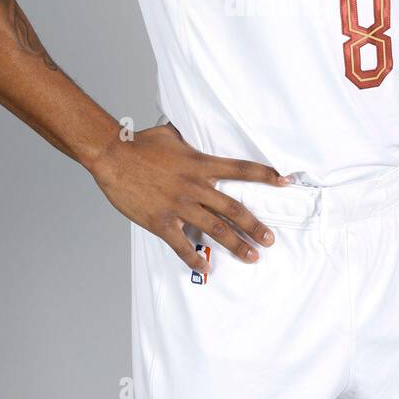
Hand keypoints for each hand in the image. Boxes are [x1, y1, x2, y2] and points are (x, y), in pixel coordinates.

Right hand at [89, 122, 290, 272]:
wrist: (112, 156)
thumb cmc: (139, 144)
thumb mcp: (170, 134)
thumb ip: (187, 139)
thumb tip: (190, 131)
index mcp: (200, 164)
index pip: (241, 169)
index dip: (265, 175)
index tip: (285, 182)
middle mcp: (195, 186)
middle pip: (234, 209)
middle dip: (255, 226)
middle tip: (270, 239)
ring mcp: (179, 206)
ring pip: (215, 230)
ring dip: (236, 245)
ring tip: (252, 256)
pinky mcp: (161, 221)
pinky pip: (182, 244)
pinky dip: (194, 257)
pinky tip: (204, 267)